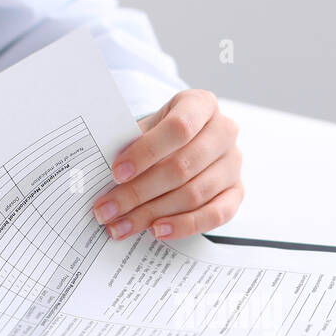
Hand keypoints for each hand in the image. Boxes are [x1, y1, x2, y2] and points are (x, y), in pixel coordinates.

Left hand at [92, 89, 243, 240]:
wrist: (188, 142)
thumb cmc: (162, 134)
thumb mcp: (146, 127)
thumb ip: (129, 144)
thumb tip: (98, 174)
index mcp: (202, 105)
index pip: (178, 128)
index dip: (145, 153)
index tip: (116, 173)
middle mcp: (224, 132)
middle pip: (182, 167)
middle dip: (138, 192)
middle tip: (107, 210)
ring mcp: (234, 164)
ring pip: (194, 194)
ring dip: (153, 214)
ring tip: (121, 225)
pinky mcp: (237, 192)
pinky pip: (216, 214)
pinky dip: (184, 225)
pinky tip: (158, 230)